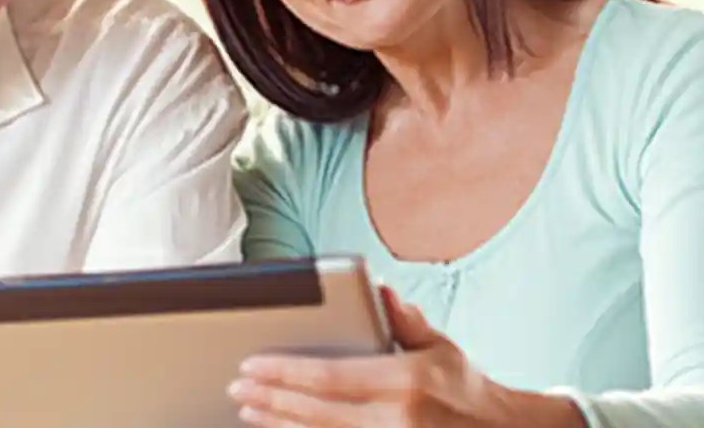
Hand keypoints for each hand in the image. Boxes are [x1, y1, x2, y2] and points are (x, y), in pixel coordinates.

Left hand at [227, 286, 585, 427]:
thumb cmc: (465, 387)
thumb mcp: (440, 346)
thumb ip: (404, 320)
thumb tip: (377, 289)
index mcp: (405, 383)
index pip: (329, 377)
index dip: (285, 373)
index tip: (251, 366)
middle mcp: (395, 420)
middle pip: (314, 411)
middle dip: (269, 399)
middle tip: (237, 388)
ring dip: (277, 423)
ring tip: (247, 411)